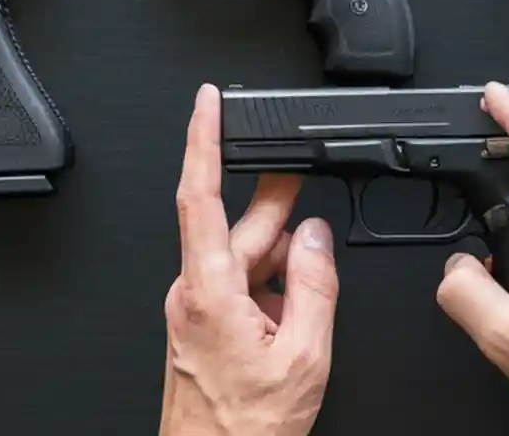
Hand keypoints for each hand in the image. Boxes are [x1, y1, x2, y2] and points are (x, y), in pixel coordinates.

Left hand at [160, 84, 338, 435]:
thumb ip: (313, 286)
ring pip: (241, 255)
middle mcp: (194, 293)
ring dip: (278, 254)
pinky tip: (295, 305)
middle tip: (304, 173)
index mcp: (210, 292)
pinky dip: (270, 283)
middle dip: (273, 203)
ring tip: (312, 274)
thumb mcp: (303, 356)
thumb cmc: (245, 428)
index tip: (207, 103)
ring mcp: (195, 308)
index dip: (202, 140)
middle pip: (235, 226)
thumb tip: (314, 234)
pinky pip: (238, 282)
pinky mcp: (202, 323)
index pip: (199, 195)